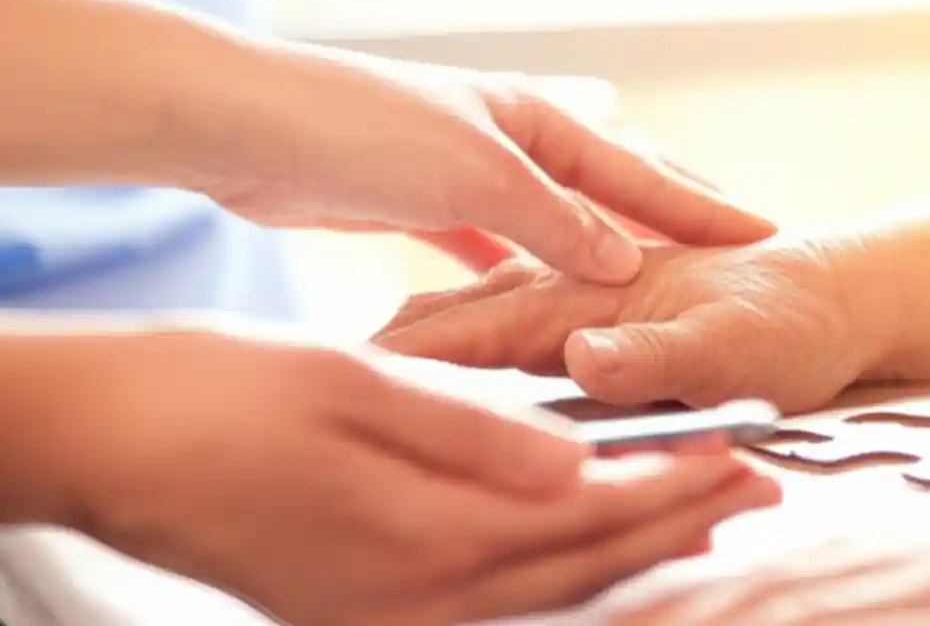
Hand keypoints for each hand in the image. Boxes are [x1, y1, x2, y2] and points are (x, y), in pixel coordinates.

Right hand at [33, 327, 777, 624]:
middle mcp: (415, 593)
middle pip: (583, 564)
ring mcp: (388, 613)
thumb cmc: (217, 396)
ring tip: (703, 521)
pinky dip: (562, 571)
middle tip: (758, 490)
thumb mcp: (347, 388)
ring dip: (631, 554)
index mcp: (421, 531)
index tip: (741, 454)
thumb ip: (470, 433)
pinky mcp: (364, 609)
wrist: (109, 445)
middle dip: (677, 527)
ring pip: (548, 593)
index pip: (585, 514)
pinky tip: (592, 546)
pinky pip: (496, 602)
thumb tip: (578, 461)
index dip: (671, 485)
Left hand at [199, 47, 774, 283]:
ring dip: (600, 250)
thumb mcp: (476, 175)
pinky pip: (495, 240)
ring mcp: (467, 171)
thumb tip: (624, 264)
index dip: (699, 208)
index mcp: (533, 121)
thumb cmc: (363, 133)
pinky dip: (524, 267)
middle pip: (607, 188)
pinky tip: (538, 293)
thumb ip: (553, 221)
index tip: (759, 236)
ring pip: (554, 220)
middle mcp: (508, 141)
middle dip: (665, 221)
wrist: (250, 128)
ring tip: (649, 282)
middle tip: (724, 252)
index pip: (636, 172)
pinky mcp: (424, 203)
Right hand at [374, 238, 896, 412]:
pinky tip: (449, 379)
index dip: (411, 360)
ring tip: (365, 385)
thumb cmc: (790, 320)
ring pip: (476, 327)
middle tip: (324, 395)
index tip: (348, 388)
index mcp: (587, 295)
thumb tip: (584, 359)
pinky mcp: (587, 325)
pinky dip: (465, 355)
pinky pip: (506, 339)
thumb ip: (658, 354)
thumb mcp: (733, 343)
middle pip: (459, 324)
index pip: (475, 328)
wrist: (836, 298)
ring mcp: (573, 305)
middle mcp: (567, 293)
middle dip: (397, 353)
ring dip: (425, 353)